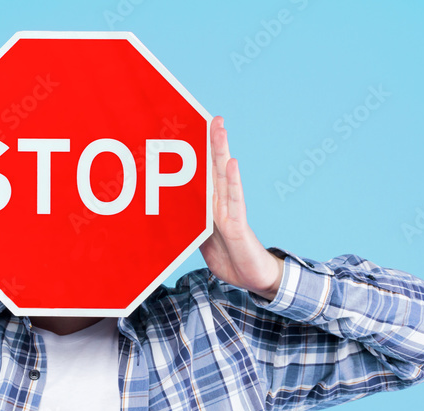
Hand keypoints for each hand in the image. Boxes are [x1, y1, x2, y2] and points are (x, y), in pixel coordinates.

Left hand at [199, 116, 284, 301]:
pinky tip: (232, 163)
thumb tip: (170, 214)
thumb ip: (191, 224)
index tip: (193, 129)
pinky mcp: (239, 225)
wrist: (253, 280)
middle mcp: (221, 204)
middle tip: (212, 116)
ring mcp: (230, 212)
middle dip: (212, 142)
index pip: (204, 175)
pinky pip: (235, 200)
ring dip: (221, 152)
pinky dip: (234, 181)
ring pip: (224, 177)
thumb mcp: (202, 240)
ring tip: (219, 128)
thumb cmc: (230, 258)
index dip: (200, 154)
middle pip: (215, 168)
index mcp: (210, 207)